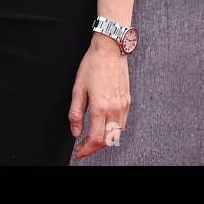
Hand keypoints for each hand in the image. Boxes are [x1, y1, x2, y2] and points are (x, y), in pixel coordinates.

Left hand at [67, 35, 130, 158]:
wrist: (110, 50)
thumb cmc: (93, 65)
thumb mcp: (78, 88)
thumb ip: (76, 112)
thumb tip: (75, 131)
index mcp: (100, 107)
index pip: (95, 139)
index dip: (86, 150)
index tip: (79, 153)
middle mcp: (114, 109)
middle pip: (107, 140)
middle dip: (95, 148)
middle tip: (84, 148)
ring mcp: (123, 106)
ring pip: (117, 134)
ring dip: (105, 140)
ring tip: (93, 139)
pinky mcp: (128, 102)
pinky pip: (122, 124)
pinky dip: (114, 131)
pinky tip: (105, 127)